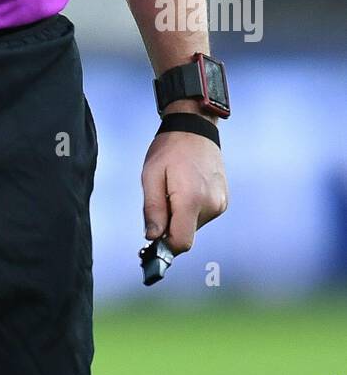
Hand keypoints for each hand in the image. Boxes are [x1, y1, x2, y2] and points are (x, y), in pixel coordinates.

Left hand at [141, 126, 228, 253]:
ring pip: (194, 226)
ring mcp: (220, 203)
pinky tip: (186, 187)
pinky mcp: (223, 200)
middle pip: (186, 234)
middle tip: (161, 200)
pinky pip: (202, 215)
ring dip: (180, 216)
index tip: (152, 240)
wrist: (196, 127)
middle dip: (170, 226)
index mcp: (192, 199)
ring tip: (174, 188)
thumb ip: (153, 209)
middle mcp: (211, 205)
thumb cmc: (170, 149)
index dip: (165, 247)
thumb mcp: (151, 175)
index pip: (181, 243)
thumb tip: (152, 238)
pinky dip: (191, 209)